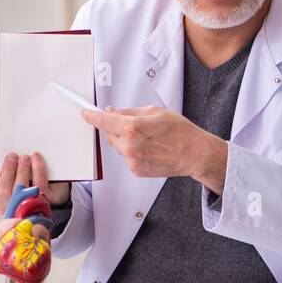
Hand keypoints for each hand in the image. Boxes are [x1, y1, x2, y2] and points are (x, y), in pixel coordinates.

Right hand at [0, 151, 70, 215]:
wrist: (42, 206)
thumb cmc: (20, 195)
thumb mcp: (3, 190)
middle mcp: (9, 207)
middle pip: (3, 189)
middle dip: (8, 169)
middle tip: (12, 156)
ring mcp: (26, 205)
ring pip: (21, 185)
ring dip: (22, 167)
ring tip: (24, 157)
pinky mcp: (43, 200)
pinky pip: (39, 182)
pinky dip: (37, 167)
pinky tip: (36, 158)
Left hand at [81, 104, 226, 190]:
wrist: (194, 154)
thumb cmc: (181, 132)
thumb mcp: (155, 112)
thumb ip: (130, 112)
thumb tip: (113, 112)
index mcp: (133, 128)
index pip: (104, 121)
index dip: (92, 116)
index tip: (86, 114)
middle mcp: (130, 146)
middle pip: (109, 134)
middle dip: (116, 127)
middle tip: (133, 125)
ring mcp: (132, 160)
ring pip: (118, 146)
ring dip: (125, 140)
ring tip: (147, 138)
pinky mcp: (136, 170)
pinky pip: (126, 157)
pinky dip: (132, 151)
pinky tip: (149, 148)